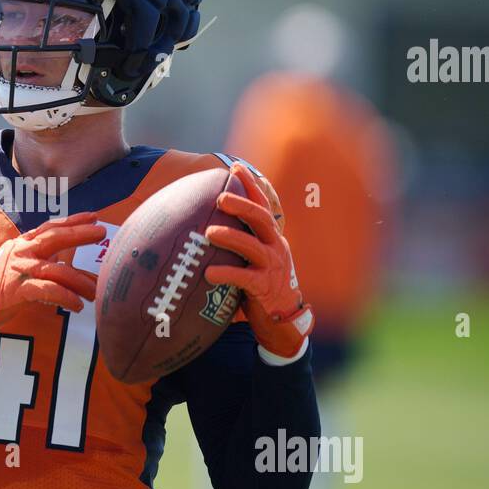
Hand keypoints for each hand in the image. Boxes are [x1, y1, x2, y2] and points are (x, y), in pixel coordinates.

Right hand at [0, 212, 105, 342]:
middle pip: (55, 238)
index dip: (72, 221)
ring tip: (97, 290)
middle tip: (100, 232)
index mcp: (22, 244)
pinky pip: (49, 291)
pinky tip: (77, 304)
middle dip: (79, 234)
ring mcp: (20, 270)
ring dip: (80, 280)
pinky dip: (66, 297)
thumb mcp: (18, 266)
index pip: (50, 227)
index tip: (94, 216)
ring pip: (57, 270)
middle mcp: (22, 252)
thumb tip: (73, 269)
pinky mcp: (19, 290)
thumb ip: (42, 263)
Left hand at [203, 164, 313, 359]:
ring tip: (209, 232)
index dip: (250, 186)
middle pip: (261, 219)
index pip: (262, 206)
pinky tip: (209, 273)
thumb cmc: (261, 287)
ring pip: (253, 246)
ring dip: (230, 237)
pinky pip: (244, 277)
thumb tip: (206, 226)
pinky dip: (226, 273)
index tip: (235, 167)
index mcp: (272, 238)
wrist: (283, 321)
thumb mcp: (254, 260)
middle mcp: (275, 248)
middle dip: (241, 205)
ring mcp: (272, 267)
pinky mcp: (264, 288)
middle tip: (220, 197)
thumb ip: (239, 244)